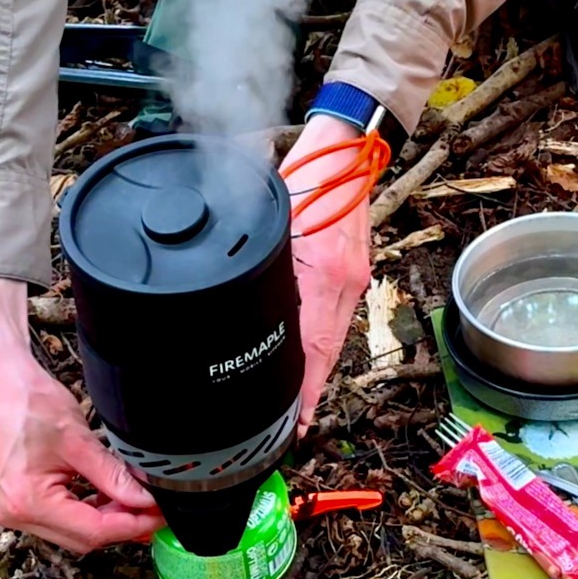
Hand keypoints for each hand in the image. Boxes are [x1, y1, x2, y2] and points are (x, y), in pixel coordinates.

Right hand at [0, 279, 163, 553]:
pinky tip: (111, 493)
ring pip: (74, 529)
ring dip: (108, 516)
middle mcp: (15, 512)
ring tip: (138, 498)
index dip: (134, 524)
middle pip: (83, 537)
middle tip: (156, 508)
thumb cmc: (22, 399)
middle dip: (124, 524)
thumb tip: (145, 497)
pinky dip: (89, 507)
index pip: (94, 530)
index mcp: (26, 502)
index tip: (161, 515)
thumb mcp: (78, 440)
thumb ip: (113, 475)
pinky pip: (61, 514)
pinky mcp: (18, 497)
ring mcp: (13, 507)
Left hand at [279, 115, 374, 436]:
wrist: (348, 150)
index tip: (295, 419)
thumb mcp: (271, 214)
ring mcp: (354, 278)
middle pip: (327, 352)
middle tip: (290, 428)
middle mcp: (345, 282)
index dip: (303, 388)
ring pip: (333, 339)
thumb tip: (223, 290)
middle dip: (309, 393)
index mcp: (323, 271)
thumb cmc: (307, 174)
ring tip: (298, 406)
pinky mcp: (354, 273)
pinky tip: (310, 361)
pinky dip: (323, 345)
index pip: (314, 345)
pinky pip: (338, 320)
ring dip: (316, 372)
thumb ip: (253, 254)